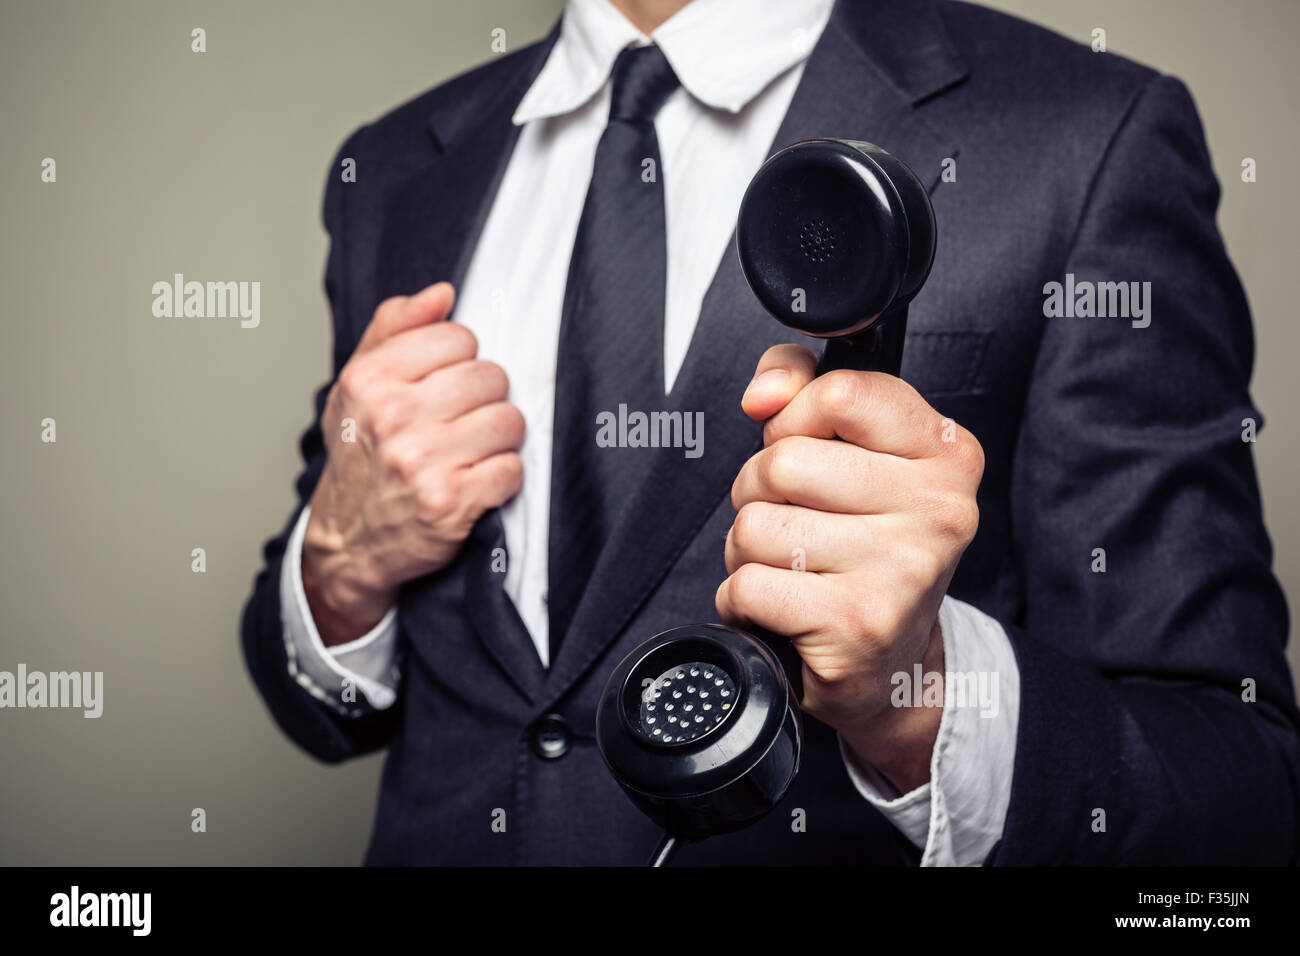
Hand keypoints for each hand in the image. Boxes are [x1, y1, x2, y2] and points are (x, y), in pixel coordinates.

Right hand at [302, 282, 524, 644]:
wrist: (348, 541)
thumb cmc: (360, 455)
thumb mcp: (358, 386)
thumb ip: (394, 329)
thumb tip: (442, 292)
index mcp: (370, 379)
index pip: (459, 338)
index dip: (460, 361)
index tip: (444, 386)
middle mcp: (394, 417)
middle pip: (491, 377)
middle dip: (485, 399)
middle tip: (461, 422)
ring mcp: (422, 462)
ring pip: (509, 421)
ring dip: (499, 439)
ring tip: (471, 451)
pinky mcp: (451, 503)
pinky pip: (512, 469)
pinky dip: (502, 478)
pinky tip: (475, 482)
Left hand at [716, 344, 983, 791]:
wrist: (891, 665)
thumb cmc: (863, 545)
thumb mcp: (853, 453)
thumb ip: (802, 391)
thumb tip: (763, 392)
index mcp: (947, 453)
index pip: (841, 392)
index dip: (794, 418)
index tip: (802, 446)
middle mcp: (939, 510)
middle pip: (784, 461)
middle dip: (759, 491)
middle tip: (792, 520)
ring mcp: (902, 571)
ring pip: (756, 524)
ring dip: (747, 550)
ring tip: (789, 568)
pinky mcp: (857, 625)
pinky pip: (747, 584)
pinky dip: (741, 598)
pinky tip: (781, 608)